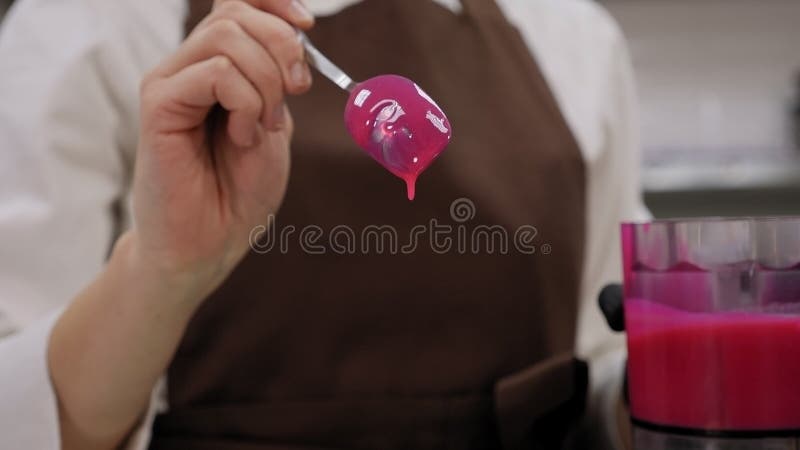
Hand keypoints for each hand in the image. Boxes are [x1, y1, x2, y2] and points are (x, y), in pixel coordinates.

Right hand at [132, 0, 313, 298]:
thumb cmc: (239, 191)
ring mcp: (170, 83)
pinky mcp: (159, 105)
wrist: (210, 243)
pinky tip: (241, 136)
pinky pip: (218, 74)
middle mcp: (188, 67)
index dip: (275, 3)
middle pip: (236, 13)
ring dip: (266, 82)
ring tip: (261, 127)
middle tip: (294, 93)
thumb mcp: (273, 123)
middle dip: (282, 48)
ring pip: (227, 36)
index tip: (309, 27)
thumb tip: (293, 32)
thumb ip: (275, 78)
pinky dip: (246, 104)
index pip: (237, 3)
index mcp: (215, 67)